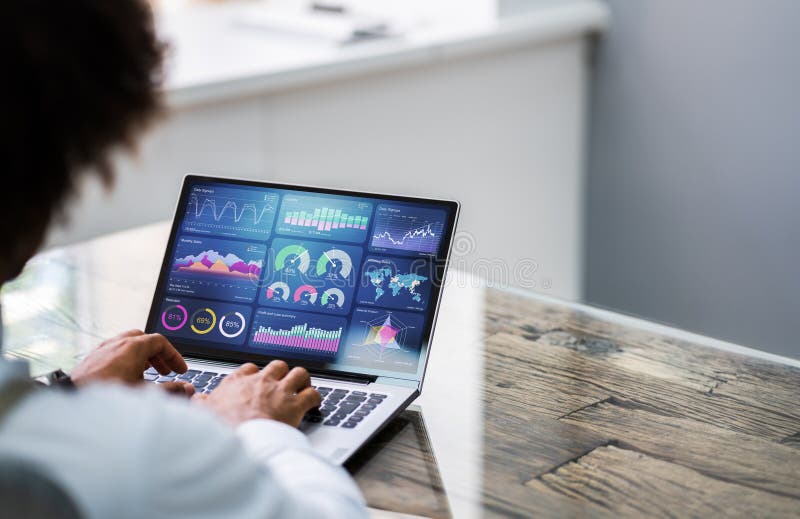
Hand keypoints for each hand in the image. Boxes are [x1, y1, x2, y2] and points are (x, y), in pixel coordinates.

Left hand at [71, 330, 190, 393]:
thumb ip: (169, 390)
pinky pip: (115, 352)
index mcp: (133, 346)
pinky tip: (126, 376)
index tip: (180, 370)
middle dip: (158, 355)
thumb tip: (186, 389)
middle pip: (145, 340)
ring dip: (142, 357)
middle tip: (166, 370)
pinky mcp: (93, 357)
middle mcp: (118, 343)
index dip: (174, 356)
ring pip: (129, 344)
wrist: (74, 400)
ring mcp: (103, 348)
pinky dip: (127, 359)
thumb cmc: (108, 396)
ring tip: (148, 373)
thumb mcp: (144, 394)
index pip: (161, 342)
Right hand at [193, 360, 320, 427]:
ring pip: (299, 373)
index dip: (258, 374)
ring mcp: (280, 391)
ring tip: (302, 387)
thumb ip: (203, 403)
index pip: (251, 368)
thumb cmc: (222, 429)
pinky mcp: (295, 405)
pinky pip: (312, 394)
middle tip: (283, 383)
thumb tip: (199, 401)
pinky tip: (314, 403)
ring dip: (302, 380)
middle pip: (278, 366)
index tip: (259, 380)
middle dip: (282, 373)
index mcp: (238, 382)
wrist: (241, 441)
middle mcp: (261, 382)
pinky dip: (315, 398)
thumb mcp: (204, 413)